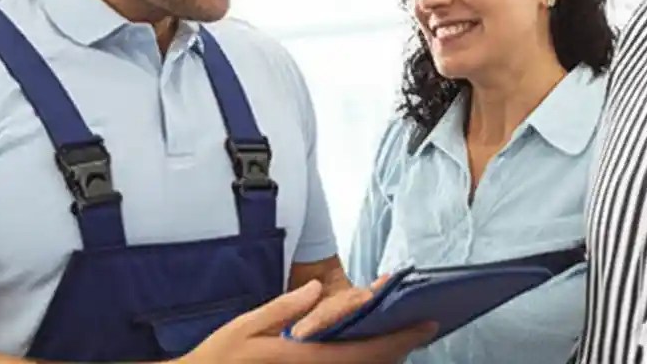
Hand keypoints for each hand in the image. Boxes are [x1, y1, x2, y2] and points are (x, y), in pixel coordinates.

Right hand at [180, 280, 435, 363]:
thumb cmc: (219, 360)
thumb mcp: (246, 327)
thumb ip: (284, 307)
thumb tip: (318, 289)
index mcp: (305, 361)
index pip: (365, 351)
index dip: (401, 339)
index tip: (428, 325)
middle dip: (399, 349)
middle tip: (422, 328)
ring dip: (383, 358)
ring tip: (400, 337)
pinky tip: (365, 353)